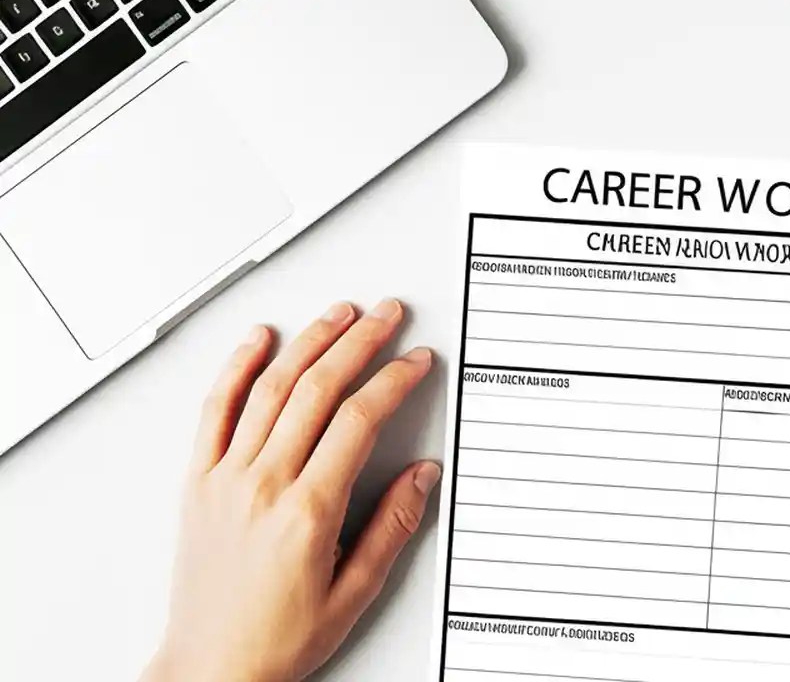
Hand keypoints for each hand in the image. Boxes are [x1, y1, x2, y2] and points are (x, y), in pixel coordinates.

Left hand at [142, 299, 439, 681]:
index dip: (393, 381)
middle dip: (359, 343)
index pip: (358, 421)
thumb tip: (421, 476)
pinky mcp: (197, 482)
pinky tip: (257, 341)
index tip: (415, 362)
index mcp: (308, 512)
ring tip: (338, 314)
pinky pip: (215, 410)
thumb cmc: (277, 639)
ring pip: (270, 389)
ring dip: (308, 342)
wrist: (211, 668)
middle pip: (317, 390)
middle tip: (387, 316)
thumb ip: (392, 528)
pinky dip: (235, 368)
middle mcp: (263, 485)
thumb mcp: (354, 593)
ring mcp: (226, 478)